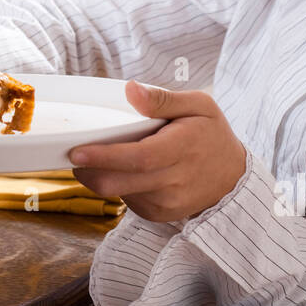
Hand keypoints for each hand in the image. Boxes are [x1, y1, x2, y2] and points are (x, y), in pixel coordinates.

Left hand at [67, 81, 247, 222]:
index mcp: (183, 149)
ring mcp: (167, 202)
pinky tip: (123, 170)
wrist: (233, 177)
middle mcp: (175, 181)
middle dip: (89, 170)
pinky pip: (128, 201)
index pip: (138, 158)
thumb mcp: (199, 105)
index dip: (105, 156)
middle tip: (71, 153)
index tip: (77, 151)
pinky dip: (118, 185)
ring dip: (100, 177)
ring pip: (119, 193)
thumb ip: (163, 98)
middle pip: (120, 182)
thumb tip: (131, 90)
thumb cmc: (212, 135)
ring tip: (97, 157)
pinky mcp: (160, 214)